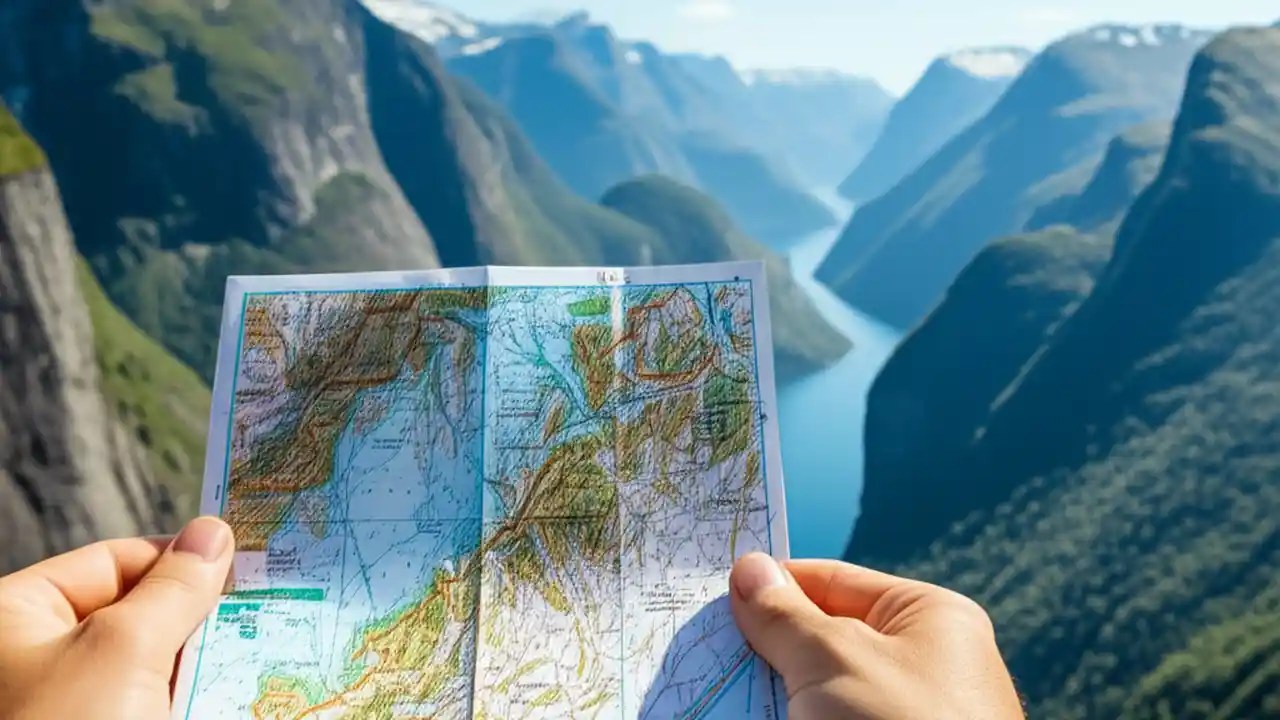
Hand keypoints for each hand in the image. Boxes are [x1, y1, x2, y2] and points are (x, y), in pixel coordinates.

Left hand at [0, 517, 234, 719]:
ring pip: (150, 663)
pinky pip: (152, 702)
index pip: (113, 561)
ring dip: (197, 665)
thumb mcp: (125, 648)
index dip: (177, 562)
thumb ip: (173, 587)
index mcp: (17, 615)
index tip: (235, 572)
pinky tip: (223, 694)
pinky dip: (186, 700)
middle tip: (251, 619)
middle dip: (193, 619)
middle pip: (137, 612)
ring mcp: (68, 700)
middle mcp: (39, 655)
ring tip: (245, 661)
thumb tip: (212, 532)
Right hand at [730, 553, 1023, 719]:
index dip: (770, 584)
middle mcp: (920, 667)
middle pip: (818, 640)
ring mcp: (898, 718)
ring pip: (813, 696)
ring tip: (707, 686)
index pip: (831, 582)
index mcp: (928, 619)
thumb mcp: (833, 660)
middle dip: (760, 648)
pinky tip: (734, 712)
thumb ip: (785, 615)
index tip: (710, 594)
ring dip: (765, 695)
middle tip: (700, 647)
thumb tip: (750, 568)